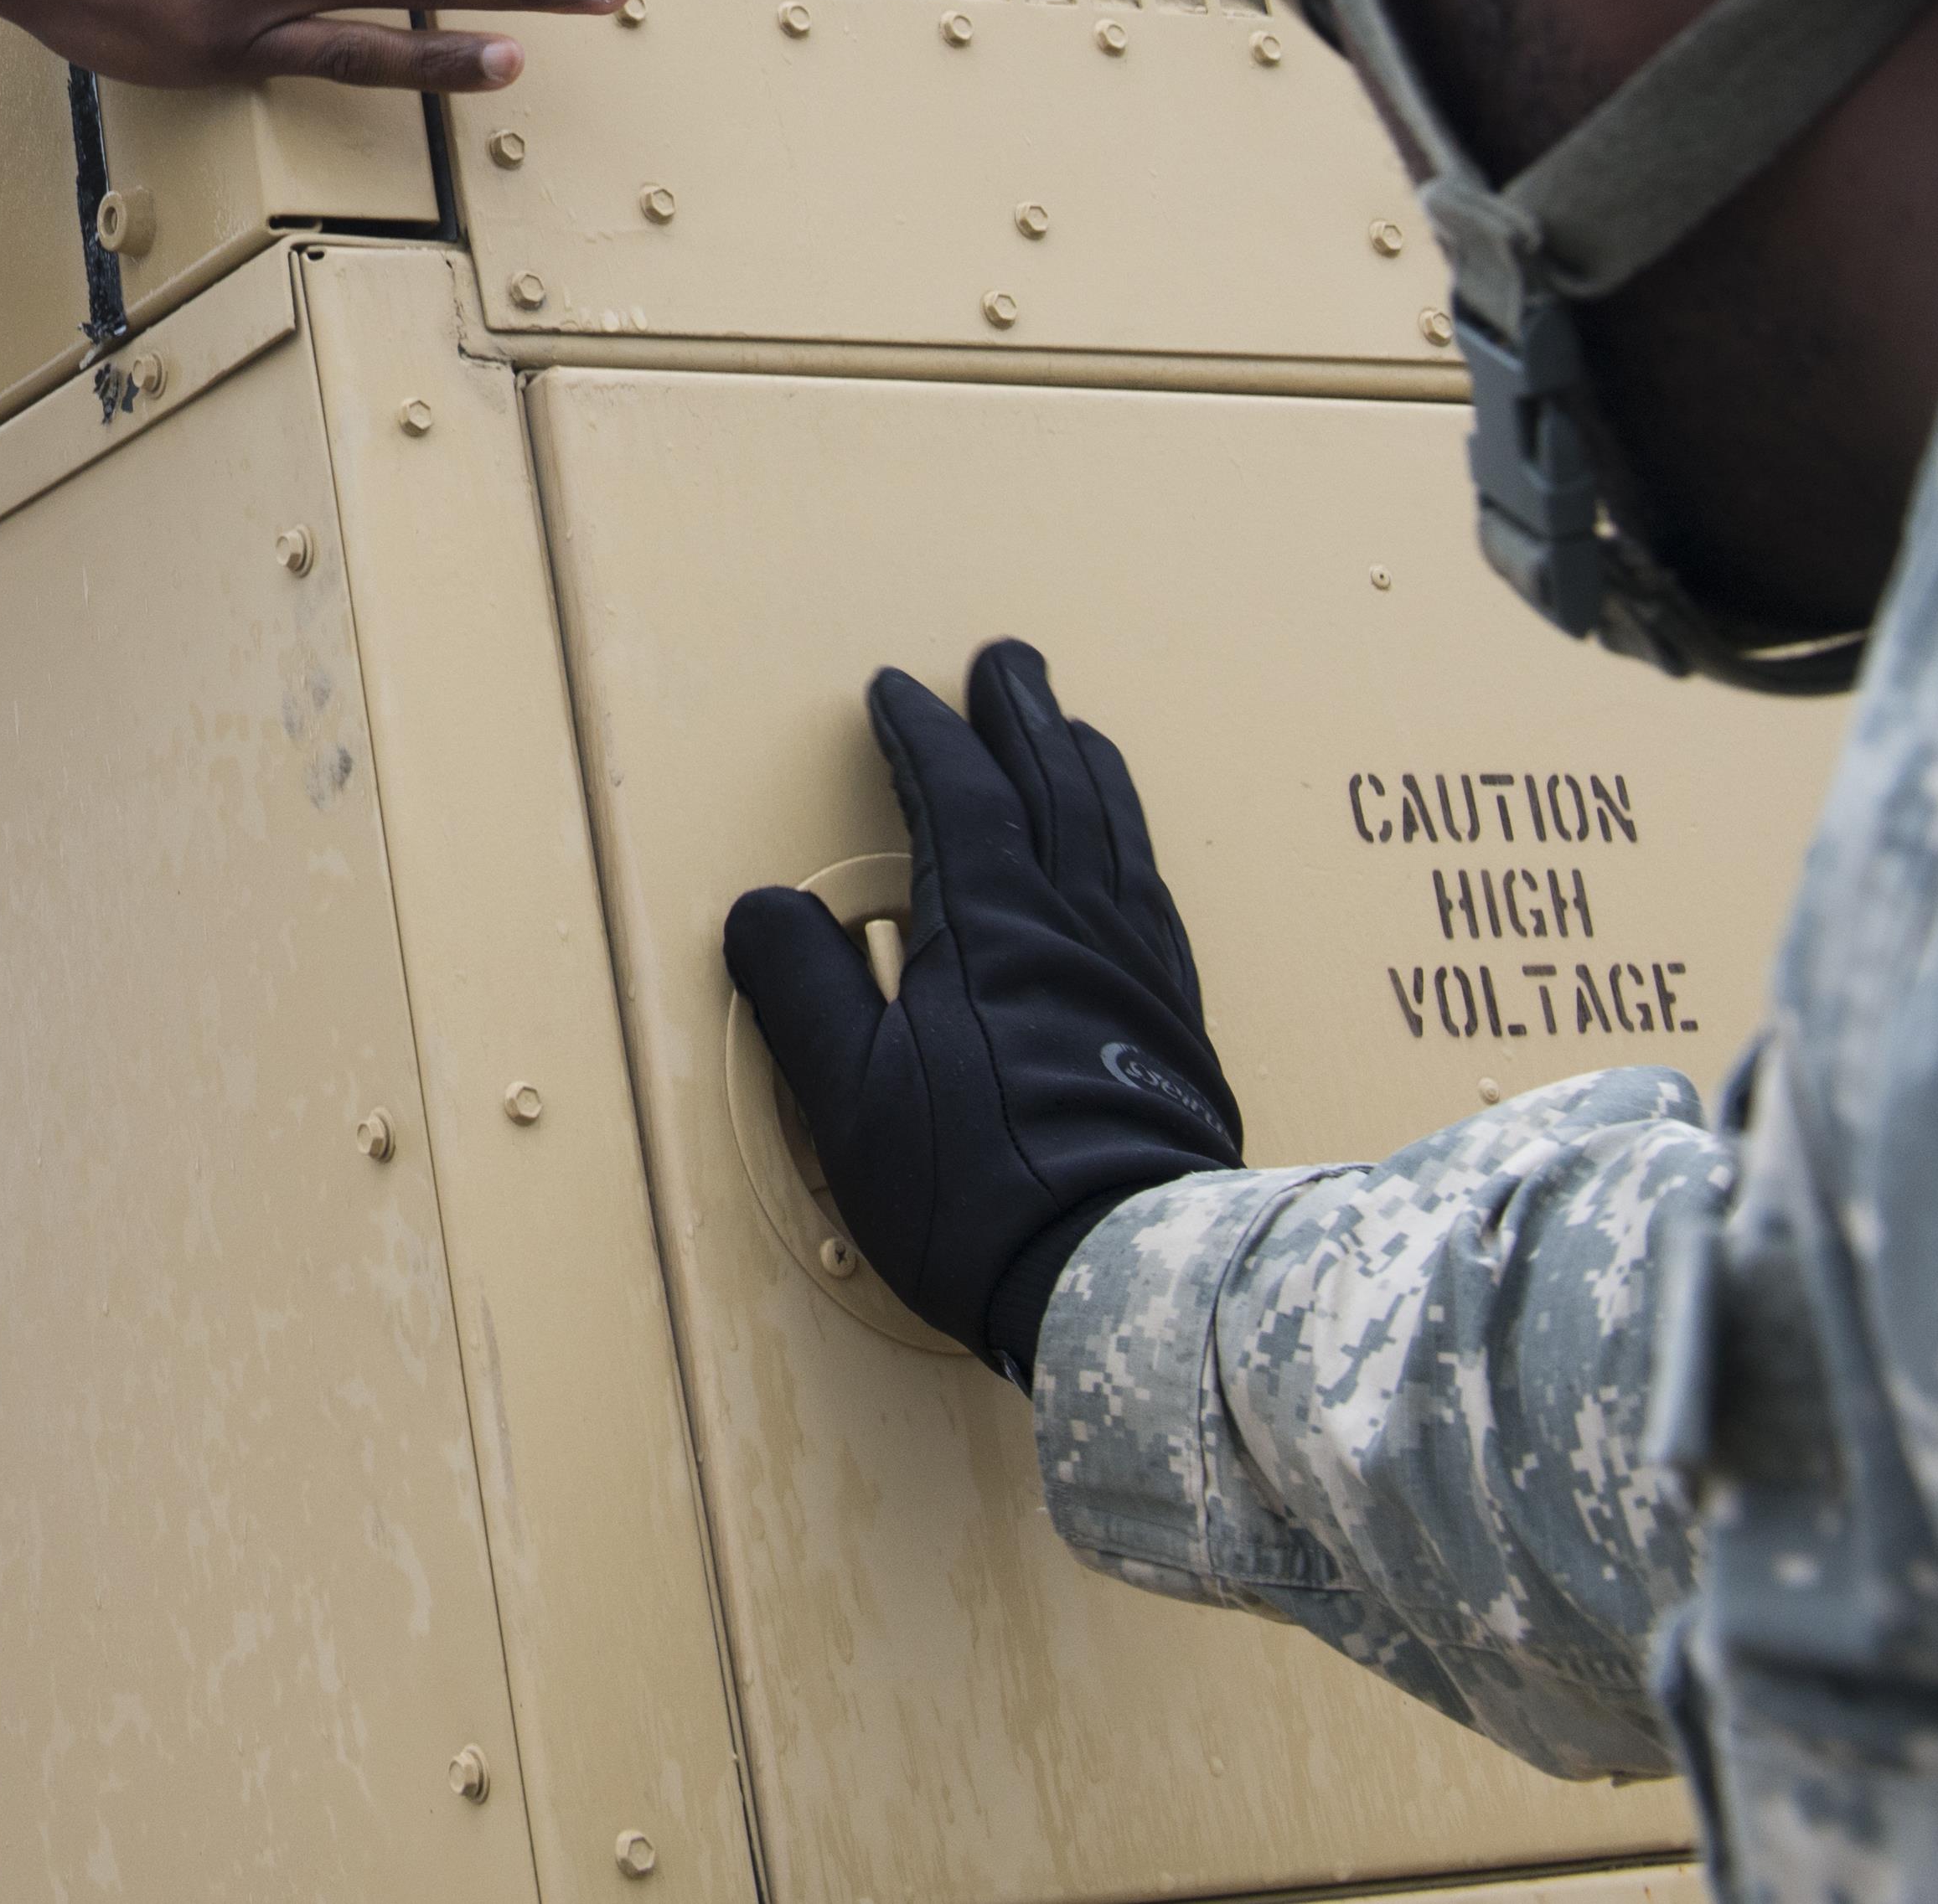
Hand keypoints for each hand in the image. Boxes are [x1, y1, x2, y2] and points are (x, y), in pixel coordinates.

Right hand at [723, 641, 1243, 1381]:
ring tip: (1075, 730)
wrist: (1119, 1274)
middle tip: (1008, 663)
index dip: (922, 735)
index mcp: (992, 927)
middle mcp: (1074, 930)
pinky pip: (1154, 903)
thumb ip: (801, 990)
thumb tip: (764, 912)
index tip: (896, 693)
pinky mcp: (1174, 1028)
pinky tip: (1132, 858)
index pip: (959, 795)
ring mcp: (1135, 975)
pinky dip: (1133, 851)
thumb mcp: (847, 1095)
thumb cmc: (977, 1190)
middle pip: (1055, 789)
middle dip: (1022, 717)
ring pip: (1116, 836)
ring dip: (1087, 768)